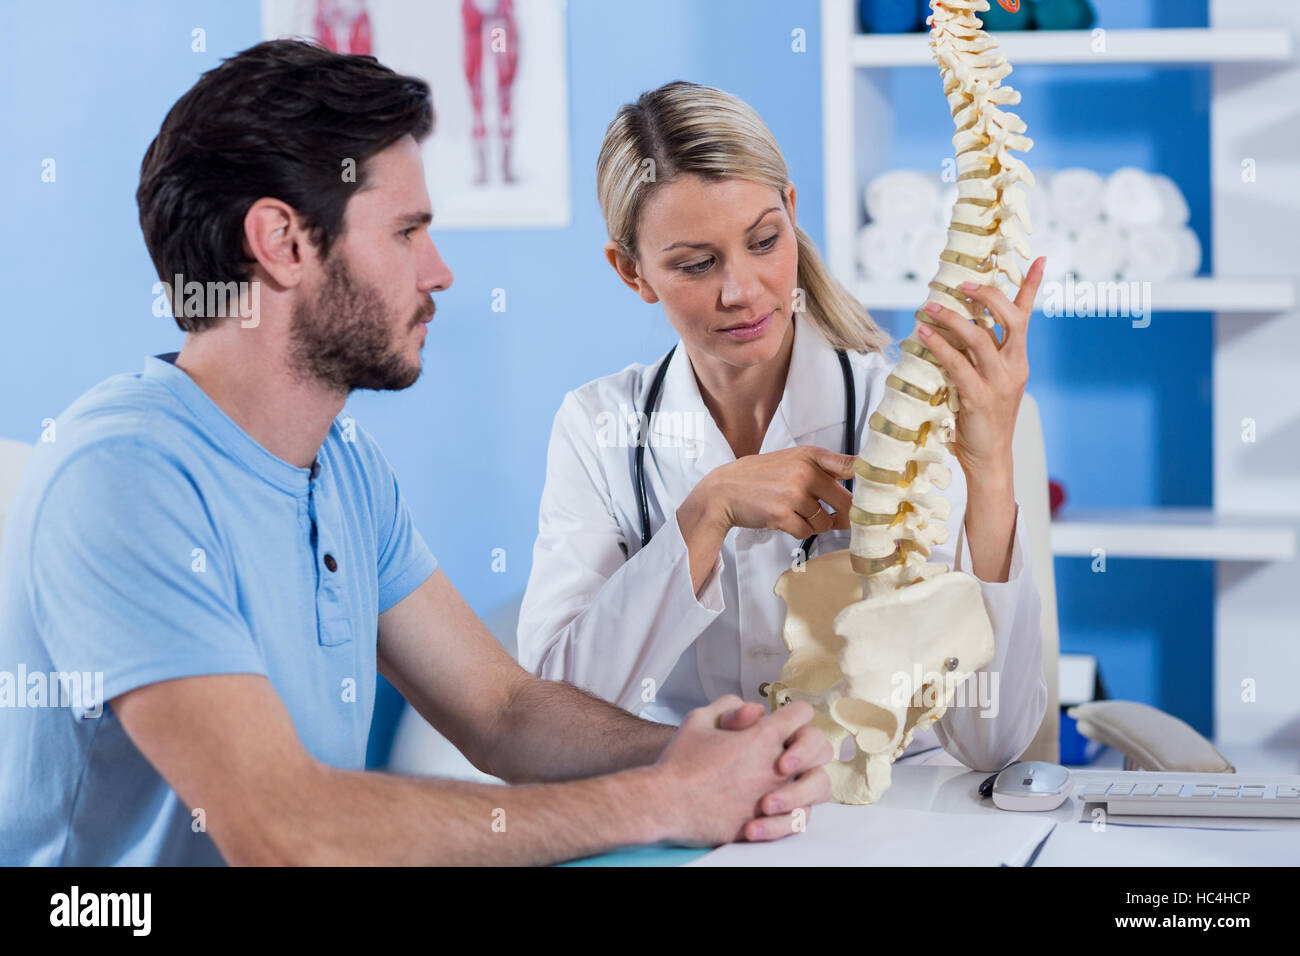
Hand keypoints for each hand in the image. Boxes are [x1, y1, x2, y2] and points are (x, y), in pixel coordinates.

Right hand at [653, 695, 832, 845]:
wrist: (666, 803)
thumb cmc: (680, 761)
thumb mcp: (699, 718)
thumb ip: (730, 706)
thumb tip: (754, 710)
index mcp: (763, 735)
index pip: (801, 713)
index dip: (794, 713)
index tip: (784, 720)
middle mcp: (777, 764)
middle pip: (820, 747)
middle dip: (808, 745)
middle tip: (789, 752)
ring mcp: (776, 795)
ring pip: (819, 786)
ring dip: (807, 781)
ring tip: (785, 783)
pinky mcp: (769, 822)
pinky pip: (800, 819)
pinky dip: (793, 814)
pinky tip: (774, 809)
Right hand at [692, 446, 856, 541]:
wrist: (724, 490)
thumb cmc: (761, 477)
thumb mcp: (792, 461)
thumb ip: (823, 470)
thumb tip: (858, 490)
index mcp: (810, 455)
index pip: (851, 465)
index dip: (872, 477)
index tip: (890, 485)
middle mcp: (805, 471)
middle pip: (846, 502)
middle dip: (842, 515)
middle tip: (833, 517)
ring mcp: (794, 493)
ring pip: (825, 521)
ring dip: (815, 524)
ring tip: (796, 514)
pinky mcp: (783, 514)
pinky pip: (807, 532)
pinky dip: (799, 531)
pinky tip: (785, 520)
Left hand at [916, 256, 1044, 477]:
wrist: (990, 460)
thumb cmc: (983, 422)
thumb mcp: (987, 384)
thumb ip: (977, 359)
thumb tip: (952, 331)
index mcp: (1019, 361)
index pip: (1027, 317)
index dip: (1031, 287)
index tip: (1041, 259)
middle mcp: (1014, 367)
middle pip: (1010, 318)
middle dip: (987, 295)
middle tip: (963, 283)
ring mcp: (999, 382)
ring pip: (979, 338)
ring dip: (952, 318)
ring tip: (929, 308)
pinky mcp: (979, 397)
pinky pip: (958, 364)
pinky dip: (939, 346)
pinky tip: (923, 335)